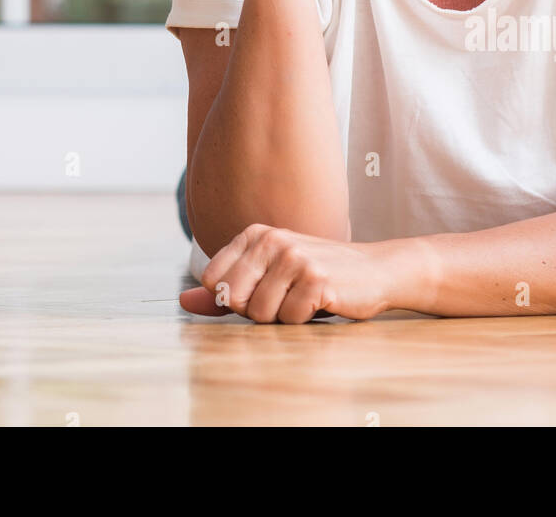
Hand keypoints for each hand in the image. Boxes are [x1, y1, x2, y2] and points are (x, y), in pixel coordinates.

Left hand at [177, 224, 392, 322]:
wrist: (373, 270)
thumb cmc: (314, 276)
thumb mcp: (267, 275)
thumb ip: (222, 290)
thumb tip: (181, 302)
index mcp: (255, 234)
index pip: (213, 281)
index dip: (233, 298)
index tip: (261, 290)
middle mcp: (272, 240)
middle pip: (233, 299)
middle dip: (256, 311)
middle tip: (285, 298)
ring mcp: (295, 257)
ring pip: (261, 314)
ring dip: (283, 318)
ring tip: (303, 300)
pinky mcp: (316, 279)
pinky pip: (290, 320)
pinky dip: (304, 321)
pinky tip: (321, 303)